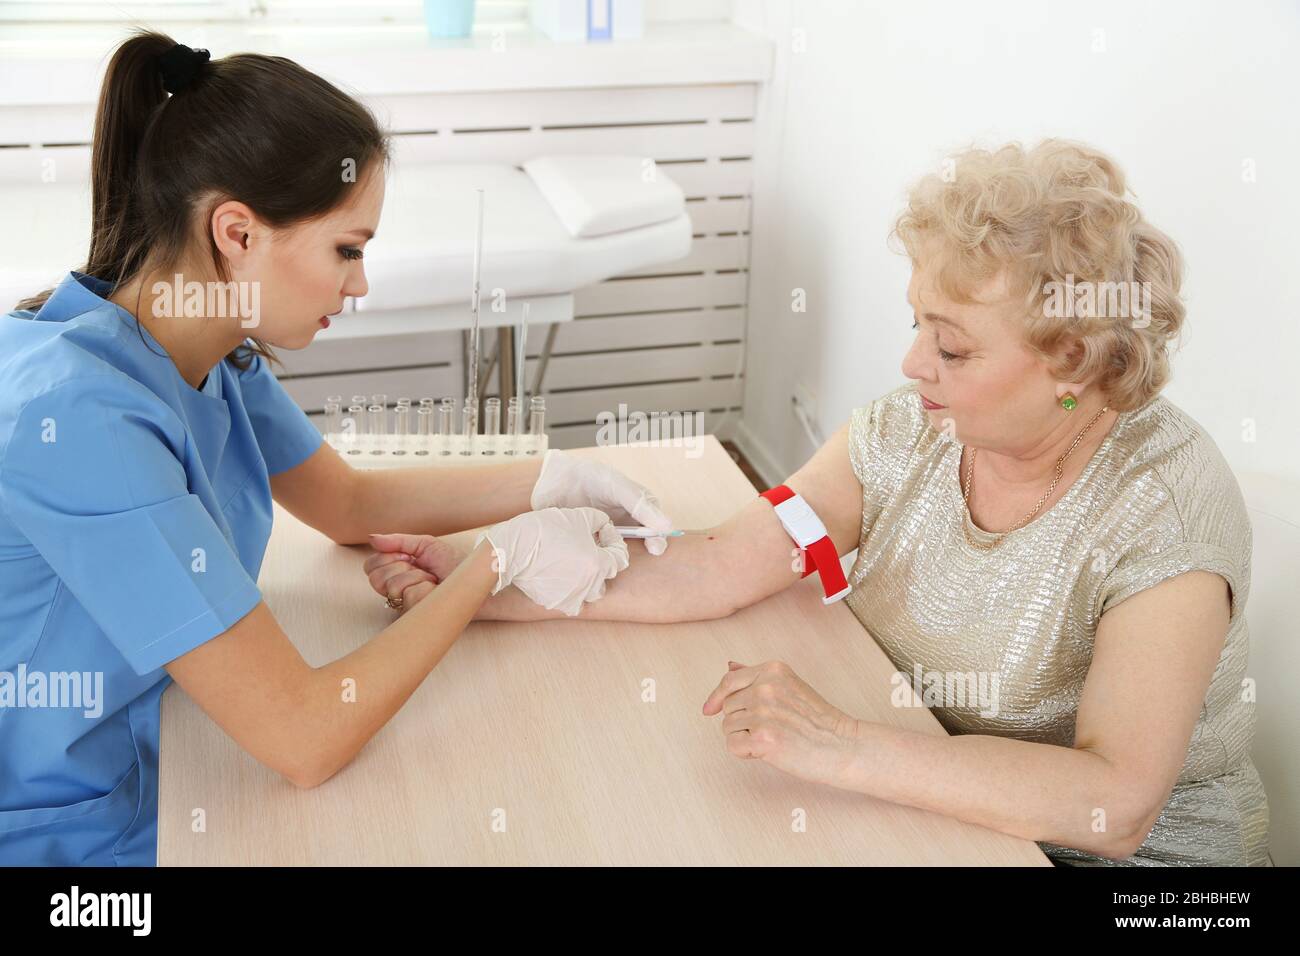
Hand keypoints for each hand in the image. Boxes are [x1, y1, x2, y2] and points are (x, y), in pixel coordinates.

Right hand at [364, 532, 465, 611]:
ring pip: (392, 587)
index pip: (370, 567)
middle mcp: (397, 592)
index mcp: (396, 573)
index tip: (408, 556)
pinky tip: (436, 591)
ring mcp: (405, 606)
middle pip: (376, 578)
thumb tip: (372, 538)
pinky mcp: (417, 616)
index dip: (385, 558)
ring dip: (417, 577)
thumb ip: (397, 542)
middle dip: (401, 567)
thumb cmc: (454, 563)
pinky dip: (426, 588)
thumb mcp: (425, 545)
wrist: (476, 578)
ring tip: (432, 580)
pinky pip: (410, 596)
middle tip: (422, 569)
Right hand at [479, 506, 629, 616]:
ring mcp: (572, 597)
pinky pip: (570, 596)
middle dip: (600, 560)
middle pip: (605, 576)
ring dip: (587, 577)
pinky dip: (569, 586)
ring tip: (573, 560)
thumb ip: (599, 520)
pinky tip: (558, 570)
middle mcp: (588, 586)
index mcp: (598, 566)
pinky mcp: (555, 602)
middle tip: (587, 545)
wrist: (512, 550)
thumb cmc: (545, 531)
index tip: (603, 532)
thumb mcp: (578, 516)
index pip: (621, 559)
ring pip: (589, 590)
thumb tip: (603, 525)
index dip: (614, 542)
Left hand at [529, 449, 673, 554]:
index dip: (658, 539)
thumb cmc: (589, 476)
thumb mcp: (617, 486)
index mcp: (639, 508)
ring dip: (617, 558)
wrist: (554, 479)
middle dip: (637, 553)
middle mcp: (626, 523)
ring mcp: (608, 534)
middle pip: (639, 545)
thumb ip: (640, 505)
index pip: (656, 528)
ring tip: (610, 560)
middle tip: (630, 557)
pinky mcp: (590, 543)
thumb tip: (667, 526)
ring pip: (620, 553)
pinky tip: (594, 561)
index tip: (654, 548)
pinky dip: (599, 560)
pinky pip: (599, 556)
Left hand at [702, 660, 861, 784]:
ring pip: (728, 727)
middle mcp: (765, 687)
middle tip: (770, 729)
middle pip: (727, 707)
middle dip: (741, 721)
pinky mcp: (762, 738)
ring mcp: (762, 712)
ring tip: (773, 739)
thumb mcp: (790, 687)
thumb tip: (730, 665)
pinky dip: (745, 753)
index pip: (729, 680)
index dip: (716, 697)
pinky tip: (768, 752)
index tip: (709, 708)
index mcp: (773, 670)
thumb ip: (759, 677)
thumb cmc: (819, 722)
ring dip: (744, 738)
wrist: (842, 746)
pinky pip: (733, 745)